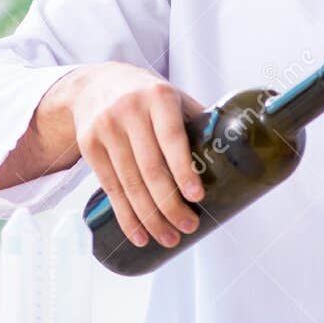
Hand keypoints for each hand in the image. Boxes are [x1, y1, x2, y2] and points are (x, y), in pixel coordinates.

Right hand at [58, 62, 205, 249]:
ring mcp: (106, 129)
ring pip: (130, 183)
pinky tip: (140, 234)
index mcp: (158, 97)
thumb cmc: (145, 95)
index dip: (183, 170)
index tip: (197, 197)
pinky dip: (126, 216)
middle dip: (170, 204)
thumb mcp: (170, 95)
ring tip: (169, 238)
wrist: (94, 84)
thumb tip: (233, 155)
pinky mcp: (90, 146)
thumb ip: (195, 120)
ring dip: (151, 217)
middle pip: (150, 168)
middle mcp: (129, 111)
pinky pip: (110, 188)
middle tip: (188, 227)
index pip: (172, 138)